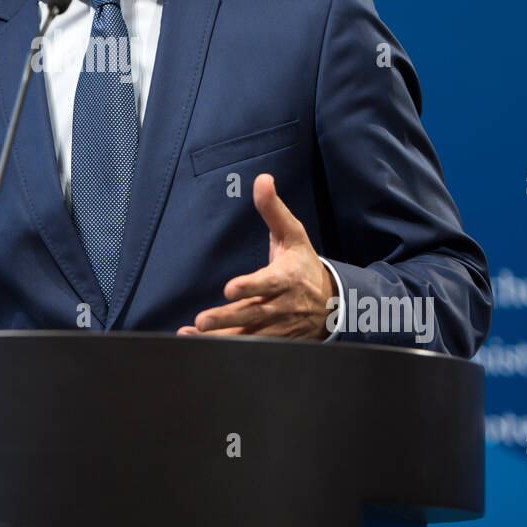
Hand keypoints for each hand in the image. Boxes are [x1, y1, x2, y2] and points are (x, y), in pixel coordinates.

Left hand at [177, 173, 333, 339]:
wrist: (332, 303)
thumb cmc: (304, 264)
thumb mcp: (293, 234)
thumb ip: (273, 209)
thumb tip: (262, 179)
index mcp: (287, 277)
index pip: (268, 283)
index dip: (251, 286)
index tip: (231, 289)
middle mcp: (282, 305)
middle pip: (253, 314)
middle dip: (227, 318)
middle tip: (202, 321)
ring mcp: (277, 326)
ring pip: (248, 336)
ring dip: (220, 337)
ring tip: (194, 334)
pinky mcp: (273, 341)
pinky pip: (247, 347)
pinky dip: (223, 348)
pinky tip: (199, 345)